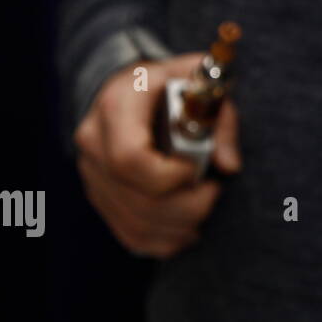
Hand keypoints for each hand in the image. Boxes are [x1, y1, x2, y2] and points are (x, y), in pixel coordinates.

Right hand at [73, 54, 239, 257]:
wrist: (131, 87)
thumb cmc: (172, 82)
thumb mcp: (200, 80)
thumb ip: (220, 117)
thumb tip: (229, 165)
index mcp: (117, 107)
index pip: (130, 159)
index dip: (171, 175)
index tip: (197, 168)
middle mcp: (95, 142)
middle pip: (137, 198)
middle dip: (186, 206)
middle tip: (213, 191)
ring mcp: (92, 173)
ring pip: (135, 222)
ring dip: (180, 225)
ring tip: (205, 207)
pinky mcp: (100, 196)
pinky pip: (130, 235)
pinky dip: (165, 240)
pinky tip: (188, 228)